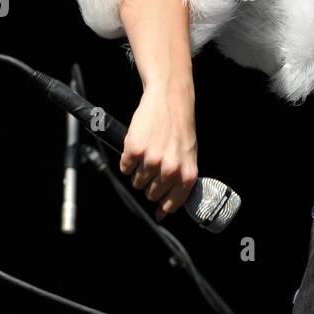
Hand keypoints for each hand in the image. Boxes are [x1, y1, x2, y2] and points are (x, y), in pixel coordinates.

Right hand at [119, 79, 198, 220]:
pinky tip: (138, 147)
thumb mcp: (188, 158)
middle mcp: (170, 171)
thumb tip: (162, 212)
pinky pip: (124, 168)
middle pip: (150, 195)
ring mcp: (151, 161)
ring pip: (136, 183)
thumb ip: (179, 184)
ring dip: (139, 172)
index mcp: (186, 176)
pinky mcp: (134, 151)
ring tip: (148, 154)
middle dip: (150, 184)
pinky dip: (128, 160)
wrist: (170, 101)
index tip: (158, 204)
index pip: (171, 205)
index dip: (162, 205)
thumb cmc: (180, 130)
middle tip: (154, 166)